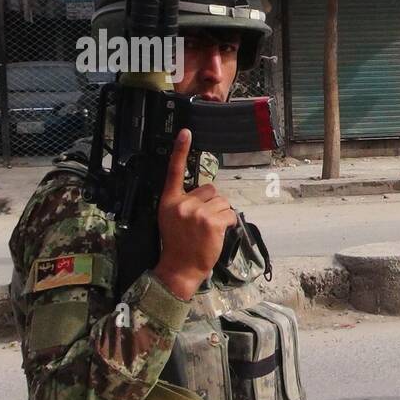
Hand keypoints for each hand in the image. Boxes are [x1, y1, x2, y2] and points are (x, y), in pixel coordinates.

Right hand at [152, 129, 237, 300]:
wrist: (179, 267)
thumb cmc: (178, 244)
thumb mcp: (171, 219)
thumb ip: (184, 202)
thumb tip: (205, 193)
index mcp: (169, 200)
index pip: (174, 171)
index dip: (180, 150)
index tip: (185, 132)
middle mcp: (182, 203)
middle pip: (210, 189)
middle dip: (212, 203)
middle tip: (203, 222)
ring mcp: (197, 212)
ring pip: (223, 202)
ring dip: (221, 214)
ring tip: (208, 230)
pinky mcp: (212, 221)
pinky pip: (229, 214)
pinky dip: (228, 223)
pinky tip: (217, 233)